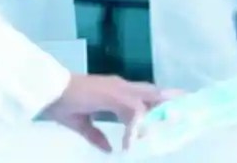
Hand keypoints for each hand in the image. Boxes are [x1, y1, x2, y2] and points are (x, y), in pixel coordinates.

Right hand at [40, 74, 176, 152]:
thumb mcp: (82, 124)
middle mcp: (120, 86)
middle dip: (169, 99)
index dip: (156, 105)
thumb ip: (96, 136)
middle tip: (188, 103)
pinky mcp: (113, 95)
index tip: (172, 112)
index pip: (142, 97)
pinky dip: (136, 127)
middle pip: (152, 92)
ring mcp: (118, 88)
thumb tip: (109, 149)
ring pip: (148, 98)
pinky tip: (131, 142)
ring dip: (161, 110)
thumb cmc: (62, 103)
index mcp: (114, 91)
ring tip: (175, 119)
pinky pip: (133, 112)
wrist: (49, 91)